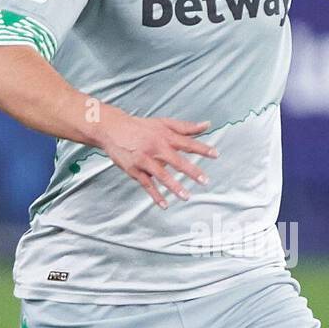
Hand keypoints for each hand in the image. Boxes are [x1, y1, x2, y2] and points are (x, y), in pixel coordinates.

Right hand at [96, 108, 217, 208]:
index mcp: (165, 136)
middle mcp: (156, 147)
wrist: (112, 128)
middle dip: (191, 171)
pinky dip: (155, 195)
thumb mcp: (164, 123)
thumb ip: (186, 127)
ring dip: (174, 186)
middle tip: (205, 180)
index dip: (202, 149)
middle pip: (176, 160)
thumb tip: (208, 124)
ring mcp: (144, 160)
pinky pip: (146, 184)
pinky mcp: (134, 170)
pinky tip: (165, 204)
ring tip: (186, 196)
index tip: (216, 155)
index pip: (187, 143)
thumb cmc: (141, 127)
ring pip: (161, 174)